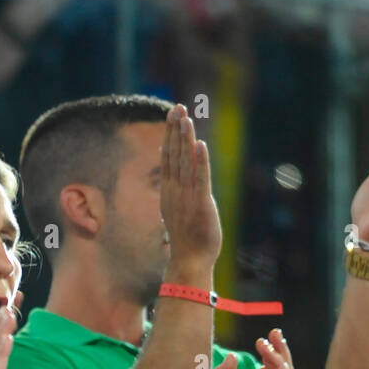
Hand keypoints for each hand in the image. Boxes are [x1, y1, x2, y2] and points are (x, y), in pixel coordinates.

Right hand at [161, 103, 221, 271]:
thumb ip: (181, 194)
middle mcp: (175, 191)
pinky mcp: (201, 204)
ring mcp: (186, 197)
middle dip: (175, 130)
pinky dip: (200, 161)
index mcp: (169, 192)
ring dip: (185, 139)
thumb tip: (179, 182)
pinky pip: (200, 178)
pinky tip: (200, 144)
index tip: (172, 116)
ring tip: (186, 118)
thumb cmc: (188, 241)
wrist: (190, 261)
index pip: (168, 158)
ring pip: (185, 162)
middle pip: (174, 155)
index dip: (170, 136)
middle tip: (177, 107)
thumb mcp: (180, 213)